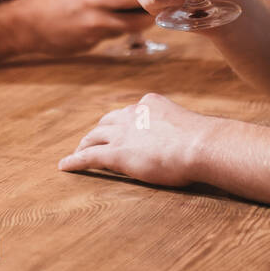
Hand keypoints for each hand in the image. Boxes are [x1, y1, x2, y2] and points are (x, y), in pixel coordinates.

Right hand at [12, 0, 147, 54]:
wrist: (23, 27)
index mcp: (92, 0)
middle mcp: (95, 21)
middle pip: (135, 23)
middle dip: (150, 16)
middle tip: (158, 6)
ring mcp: (92, 37)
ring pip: (123, 32)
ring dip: (133, 23)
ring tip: (140, 12)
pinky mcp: (87, 47)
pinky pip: (107, 38)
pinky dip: (113, 29)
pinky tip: (113, 20)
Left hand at [58, 92, 216, 187]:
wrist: (200, 144)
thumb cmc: (204, 140)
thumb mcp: (189, 126)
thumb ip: (181, 128)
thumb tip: (192, 138)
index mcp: (149, 104)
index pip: (129, 112)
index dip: (121, 123)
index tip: (120, 130)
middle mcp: (132, 114)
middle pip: (107, 121)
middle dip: (99, 131)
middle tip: (93, 141)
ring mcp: (123, 133)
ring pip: (94, 137)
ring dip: (84, 145)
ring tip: (77, 153)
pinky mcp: (117, 153)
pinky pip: (89, 156)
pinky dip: (75, 160)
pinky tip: (65, 166)